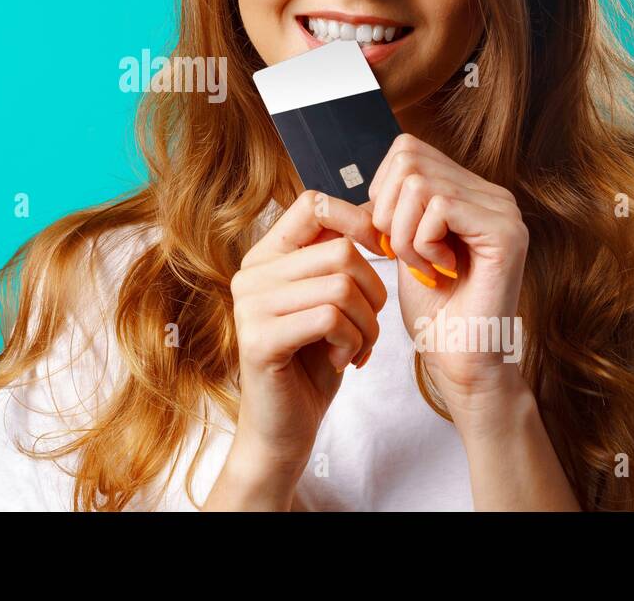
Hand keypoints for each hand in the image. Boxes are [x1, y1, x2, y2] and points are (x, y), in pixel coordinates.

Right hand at [219, 189, 385, 500]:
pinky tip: (342, 361)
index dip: (358, 219)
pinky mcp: (259, 339)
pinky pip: (329, 318)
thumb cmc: (311, 363)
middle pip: (340, 250)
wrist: (283, 430)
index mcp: (265, 256)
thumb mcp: (326, 300)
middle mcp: (251, 274)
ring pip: (340, 285)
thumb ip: (336, 259)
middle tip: (370, 325)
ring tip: (358, 347)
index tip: (384, 252)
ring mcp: (249, 306)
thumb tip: (377, 213)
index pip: (313, 203)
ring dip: (367, 323)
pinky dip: (352, 342)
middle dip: (374, 291)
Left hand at [365, 133, 528, 405]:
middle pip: (408, 158)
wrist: (459, 359)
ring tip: (422, 266)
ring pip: (419, 183)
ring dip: (403, 233)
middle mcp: (492, 193)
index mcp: (469, 190)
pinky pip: (440, 207)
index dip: (381, 192)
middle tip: (402, 255)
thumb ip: (392, 206)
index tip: (388, 239)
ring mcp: (503, 210)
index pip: (406, 149)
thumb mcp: (401, 244)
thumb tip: (370, 181)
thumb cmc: (432, 308)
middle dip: (386, 212)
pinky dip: (422, 244)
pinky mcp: (507, 232)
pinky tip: (439, 272)